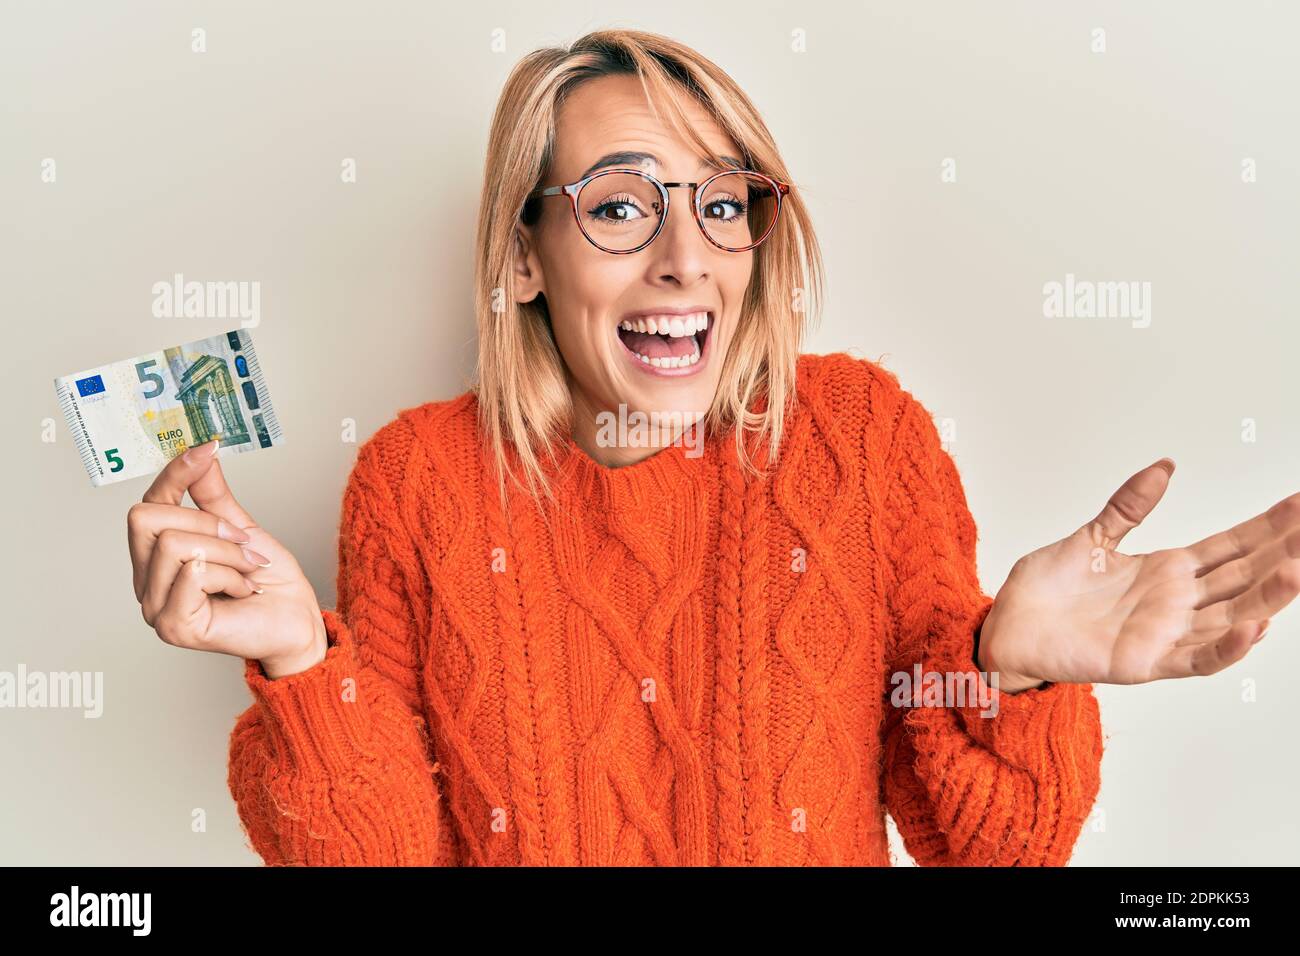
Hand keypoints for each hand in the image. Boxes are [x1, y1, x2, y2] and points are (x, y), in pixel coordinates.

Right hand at [127, 439, 328, 678]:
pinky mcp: (173, 626)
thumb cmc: (268, 582)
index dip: (175, 473)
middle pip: (146, 518)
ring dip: (227, 552)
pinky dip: (230, 575)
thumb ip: (212, 494)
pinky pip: (194, 572)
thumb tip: (201, 450)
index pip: (147, 503)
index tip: (207, 448)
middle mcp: (146, 582)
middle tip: (243, 542)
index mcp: (155, 558)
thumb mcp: (240, 527)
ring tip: (247, 572)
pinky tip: (243, 591)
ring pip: (174, 543)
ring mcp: (154, 608)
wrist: (296, 621)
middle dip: (206, 522)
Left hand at [979, 458, 1297, 689]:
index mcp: (1166, 571)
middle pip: (1243, 576)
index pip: (1230, 546)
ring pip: (1232, 616)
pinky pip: (1197, 658)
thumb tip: (1165, 467)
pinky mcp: (1146, 663)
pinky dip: (1227, 646)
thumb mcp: (1091, 536)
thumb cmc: (1046, 590)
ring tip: (1299, 569)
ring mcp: (1165, 634)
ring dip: (1268, 596)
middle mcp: (1175, 604)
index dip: (1266, 527)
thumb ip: (1130, 506)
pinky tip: (1256, 625)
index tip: (1299, 505)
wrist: (1007, 626)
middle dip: (1281, 553)